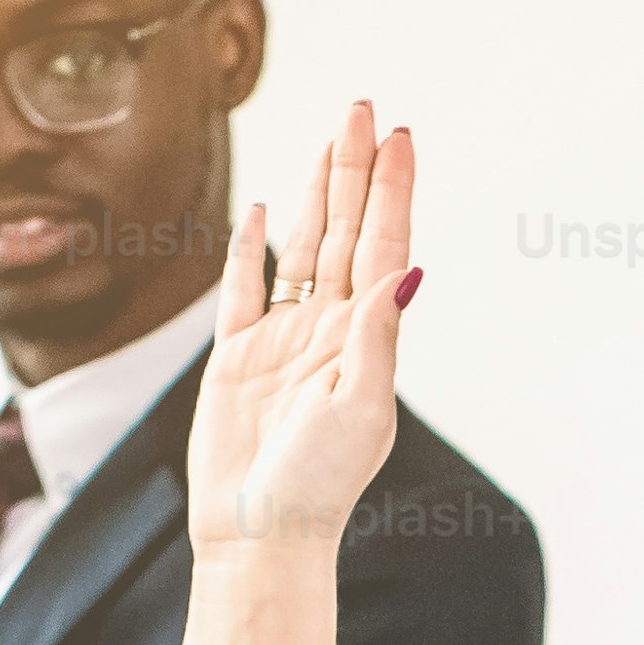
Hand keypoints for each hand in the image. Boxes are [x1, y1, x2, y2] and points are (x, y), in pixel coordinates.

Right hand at [184, 102, 418, 565]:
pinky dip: (252, 249)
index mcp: (364, 341)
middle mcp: (328, 332)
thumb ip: (378, 337)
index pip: (382, 246)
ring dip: (315, 194)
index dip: (391, 191)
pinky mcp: (236, 359)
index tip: (400, 137)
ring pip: (302, 249)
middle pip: (344, 232)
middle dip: (354, 170)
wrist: (258, 536)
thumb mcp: (359, 410)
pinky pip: (244, 290)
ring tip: (329, 140)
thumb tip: (407, 269)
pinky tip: (263, 210)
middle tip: (364, 108)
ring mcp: (282, 341)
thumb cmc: (315, 489)